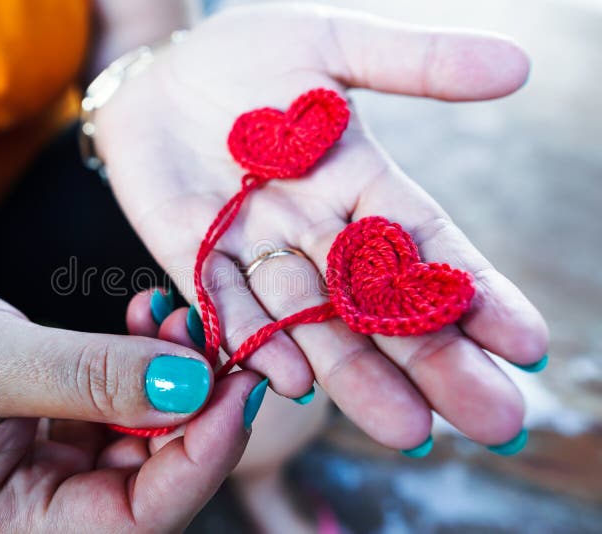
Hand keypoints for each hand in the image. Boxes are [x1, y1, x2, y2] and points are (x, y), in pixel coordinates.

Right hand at [0, 283, 261, 531]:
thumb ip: (86, 376)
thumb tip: (192, 383)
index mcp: (21, 529)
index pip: (139, 520)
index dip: (203, 459)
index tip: (238, 386)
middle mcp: (56, 512)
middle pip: (163, 478)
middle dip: (200, 405)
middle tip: (217, 334)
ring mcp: (72, 469)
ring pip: (160, 433)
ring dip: (181, 372)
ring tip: (175, 314)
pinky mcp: (82, 427)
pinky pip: (138, 399)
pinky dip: (153, 356)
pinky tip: (151, 314)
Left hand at [95, 4, 547, 450]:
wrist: (157, 70)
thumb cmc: (245, 54)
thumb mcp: (333, 44)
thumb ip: (418, 63)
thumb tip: (521, 64)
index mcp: (357, 182)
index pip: (426, 245)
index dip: (475, 292)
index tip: (526, 343)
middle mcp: (314, 230)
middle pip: (379, 305)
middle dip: (433, 361)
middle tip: (492, 420)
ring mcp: (254, 249)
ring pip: (311, 320)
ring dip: (355, 374)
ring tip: (406, 428)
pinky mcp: (192, 256)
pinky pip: (227, 305)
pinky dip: (257, 340)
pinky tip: (294, 383)